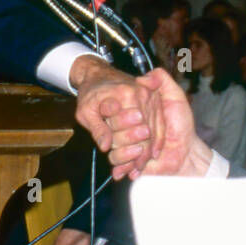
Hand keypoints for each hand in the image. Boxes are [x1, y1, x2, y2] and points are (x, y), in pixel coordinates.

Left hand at [71, 56, 150, 176]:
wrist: (99, 75)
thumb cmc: (91, 92)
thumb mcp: (86, 111)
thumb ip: (97, 128)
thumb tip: (105, 146)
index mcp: (125, 95)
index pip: (134, 129)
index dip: (132, 150)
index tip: (130, 166)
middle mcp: (141, 94)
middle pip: (148, 131)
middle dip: (143, 153)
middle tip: (137, 170)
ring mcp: (149, 96)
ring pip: (156, 128)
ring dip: (151, 149)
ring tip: (142, 166)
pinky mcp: (153, 99)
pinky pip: (160, 121)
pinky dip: (157, 139)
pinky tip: (152, 153)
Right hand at [109, 68, 212, 178]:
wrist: (187, 153)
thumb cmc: (182, 124)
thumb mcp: (175, 97)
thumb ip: (161, 80)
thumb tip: (142, 77)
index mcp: (135, 109)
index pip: (119, 108)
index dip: (125, 112)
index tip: (138, 114)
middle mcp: (127, 125)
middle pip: (114, 127)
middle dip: (128, 132)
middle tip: (146, 132)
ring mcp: (126, 142)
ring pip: (113, 145)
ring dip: (126, 150)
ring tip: (141, 150)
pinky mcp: (126, 160)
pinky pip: (115, 161)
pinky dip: (124, 164)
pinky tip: (135, 165)